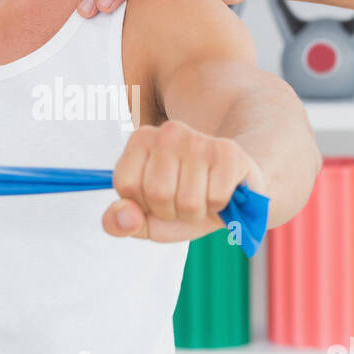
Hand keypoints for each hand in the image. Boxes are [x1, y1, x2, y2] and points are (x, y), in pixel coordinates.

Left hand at [102, 120, 264, 242]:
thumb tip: (125, 215)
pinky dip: (219, 207)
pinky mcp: (228, 151)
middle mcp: (168, 132)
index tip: (157, 199)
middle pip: (158, 194)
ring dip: (196, 213)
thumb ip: (120, 221)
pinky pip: (215, 199)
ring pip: (188, 201)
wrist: (233, 192)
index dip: (142, 205)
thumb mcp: (146, 218)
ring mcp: (199, 139)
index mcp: (140, 139)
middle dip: (171, 212)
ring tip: (202, 198)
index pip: (126, 186)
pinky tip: (221, 194)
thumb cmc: (184, 202)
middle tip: (183, 201)